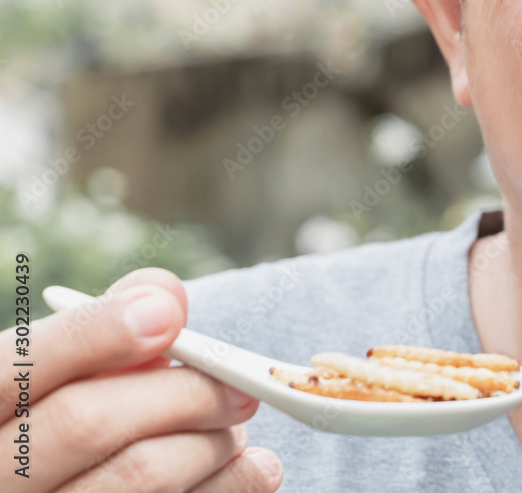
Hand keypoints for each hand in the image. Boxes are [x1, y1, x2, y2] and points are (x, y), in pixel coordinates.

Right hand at [0, 268, 283, 491]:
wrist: (51, 491)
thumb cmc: (55, 424)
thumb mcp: (57, 376)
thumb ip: (101, 329)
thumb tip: (163, 294)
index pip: (20, 368)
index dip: (97, 334)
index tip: (168, 314)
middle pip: (88, 421)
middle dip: (183, 392)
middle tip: (241, 386)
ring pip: (138, 475)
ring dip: (210, 443)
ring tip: (236, 428)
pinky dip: (230, 486)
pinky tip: (252, 467)